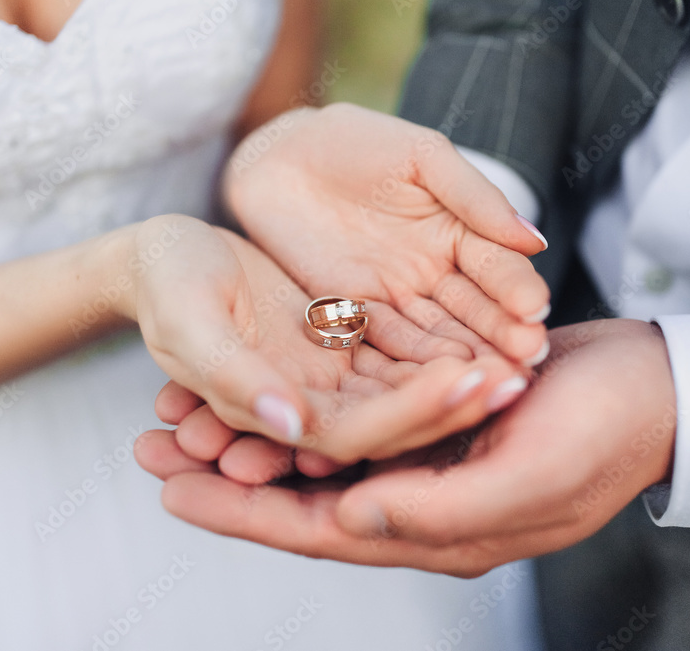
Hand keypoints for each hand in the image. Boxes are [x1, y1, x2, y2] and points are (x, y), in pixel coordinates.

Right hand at [124, 216, 529, 460]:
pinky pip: (405, 345)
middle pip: (399, 417)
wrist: (165, 258)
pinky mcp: (346, 342)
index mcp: (277, 415)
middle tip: (521, 373)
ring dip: (463, 371)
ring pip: (410, 383)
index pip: (359, 431)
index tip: (470, 382)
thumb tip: (289, 426)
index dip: (414, 412)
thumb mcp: (189, 325)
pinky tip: (490, 320)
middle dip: (458, 398)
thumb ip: (234, 378)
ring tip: (524, 350)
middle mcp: (314, 406)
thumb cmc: (166, 286)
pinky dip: (443, 338)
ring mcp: (334, 376)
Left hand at [135, 319, 677, 575]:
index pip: (316, 532)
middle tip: (152, 445)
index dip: (242, 516)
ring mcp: (423, 463)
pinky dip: (303, 408)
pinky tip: (265, 386)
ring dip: (255, 438)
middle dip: (226, 476)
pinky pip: (350, 422)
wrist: (654, 389)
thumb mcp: (532, 477)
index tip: (171, 493)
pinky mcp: (430, 421)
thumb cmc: (604, 432)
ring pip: (316, 460)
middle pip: (300, 499)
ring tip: (185, 413)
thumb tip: (350, 523)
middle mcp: (417, 503)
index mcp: (435, 529)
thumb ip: (441, 510)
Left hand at [226, 104, 550, 365]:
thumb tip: (534, 241)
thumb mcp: (422, 157)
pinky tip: (433, 383)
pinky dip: (410, 364)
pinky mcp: (353, 316)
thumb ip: (474, 196)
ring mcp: (396, 298)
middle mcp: (435, 273)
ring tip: (489, 381)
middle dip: (501, 335)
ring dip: (463, 358)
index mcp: (460, 232)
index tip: (536, 312)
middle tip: (527, 360)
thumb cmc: (356, 143)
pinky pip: (385, 343)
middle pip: (474, 310)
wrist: (279, 156)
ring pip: (435, 335)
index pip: (497, 266)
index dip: (517, 288)